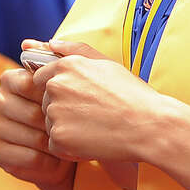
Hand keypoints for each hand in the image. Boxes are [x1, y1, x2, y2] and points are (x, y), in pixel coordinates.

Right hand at [0, 66, 73, 189]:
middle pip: (33, 114)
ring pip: (32, 136)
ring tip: (70, 145)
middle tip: (76, 131)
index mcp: (10, 78)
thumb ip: (55, 58)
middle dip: (59, 125)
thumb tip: (26, 43)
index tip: (74, 106)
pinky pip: (27, 157)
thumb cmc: (69, 111)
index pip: (33, 85)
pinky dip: (48, 162)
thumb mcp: (69, 82)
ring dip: (56, 145)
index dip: (57, 99)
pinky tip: (58, 161)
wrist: (65, 151)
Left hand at [33, 39, 169, 165]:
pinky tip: (92, 140)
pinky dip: (69, 146)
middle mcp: (56, 86)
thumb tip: (50, 43)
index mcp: (67, 66)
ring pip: (50, 123)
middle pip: (45, 101)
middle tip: (93, 112)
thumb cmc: (132, 94)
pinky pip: (55, 144)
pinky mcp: (59, 137)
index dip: (60, 89)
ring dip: (66, 127)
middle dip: (63, 108)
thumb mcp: (107, 64)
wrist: (148, 125)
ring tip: (95, 126)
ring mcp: (56, 112)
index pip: (41, 77)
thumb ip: (75, 50)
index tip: (79, 97)